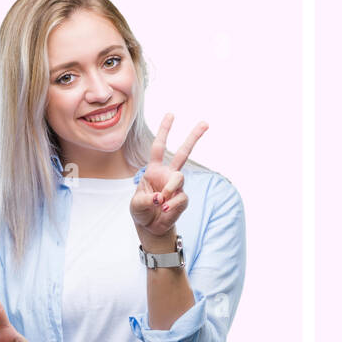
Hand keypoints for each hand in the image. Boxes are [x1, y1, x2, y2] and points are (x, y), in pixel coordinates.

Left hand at [131, 113, 207, 237]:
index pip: (159, 146)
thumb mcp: (135, 204)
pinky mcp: (182, 200)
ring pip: (179, 178)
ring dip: (170, 188)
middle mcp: (168, 175)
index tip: (172, 114)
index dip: (164, 131)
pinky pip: (180, 198)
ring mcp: (177, 187)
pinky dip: (172, 205)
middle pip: (183, 153)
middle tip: (205, 123)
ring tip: (161, 202)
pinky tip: (164, 210)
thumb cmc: (141, 211)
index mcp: (154, 169)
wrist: (151, 227)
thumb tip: (161, 198)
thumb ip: (145, 199)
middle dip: (193, 137)